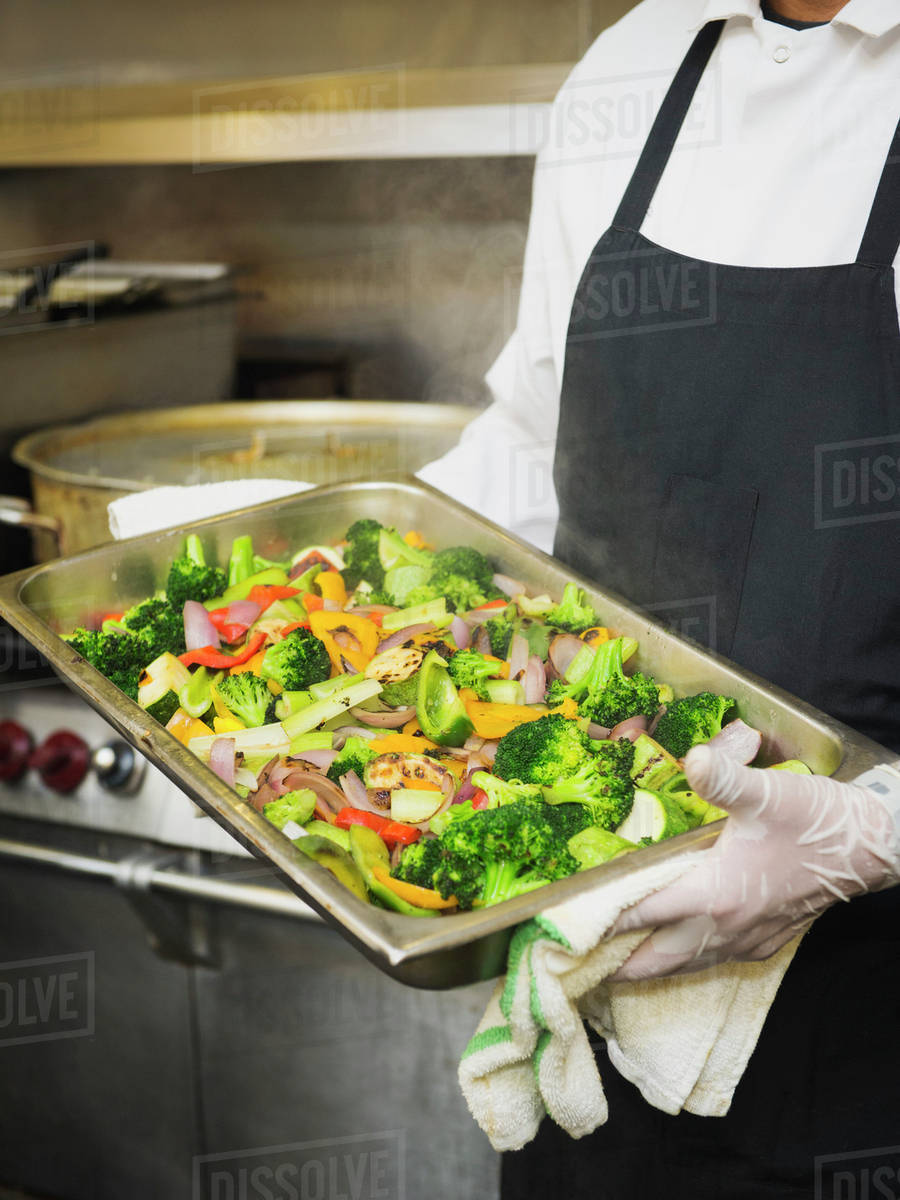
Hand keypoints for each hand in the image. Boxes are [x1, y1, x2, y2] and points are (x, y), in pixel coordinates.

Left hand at [607, 745, 898, 981]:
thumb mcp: (768, 794)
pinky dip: (687, 961)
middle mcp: (724, 926)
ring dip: (650, 967)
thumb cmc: (818, 823)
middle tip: (578, 964)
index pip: (640, 912)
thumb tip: (693, 758)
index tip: (560, 928)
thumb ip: (725, 777)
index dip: (597, 920)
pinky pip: (715, 960)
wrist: (875, 849)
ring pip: (686, 964)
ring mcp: (748, 938)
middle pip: (656, 957)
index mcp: (713, 893)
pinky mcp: (768, 940)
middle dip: (615, 964)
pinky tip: (682, 950)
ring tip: (617, 966)